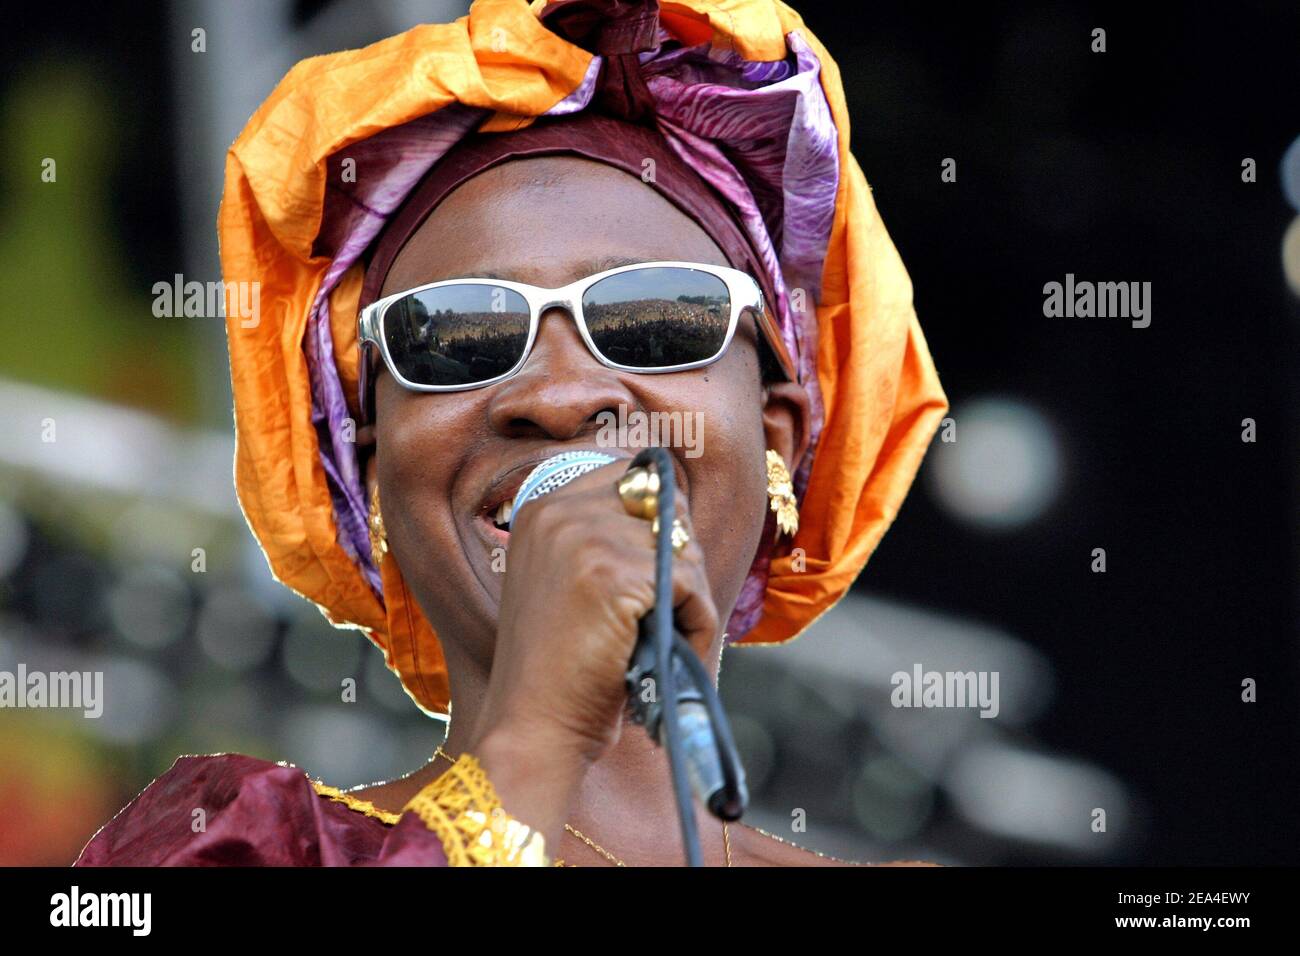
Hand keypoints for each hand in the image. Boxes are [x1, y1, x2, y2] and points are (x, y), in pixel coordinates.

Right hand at [470, 457, 718, 766]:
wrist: (534, 727)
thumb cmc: (560, 668)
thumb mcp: (567, 582)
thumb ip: (606, 539)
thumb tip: (680, 518)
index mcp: (543, 507)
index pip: (633, 475)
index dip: (661, 521)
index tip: (656, 571)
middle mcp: (560, 512)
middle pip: (667, 508)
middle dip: (681, 561)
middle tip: (664, 615)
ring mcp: (586, 539)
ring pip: (685, 550)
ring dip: (691, 600)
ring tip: (662, 640)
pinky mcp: (615, 575)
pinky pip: (691, 585)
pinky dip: (696, 624)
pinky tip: (667, 652)